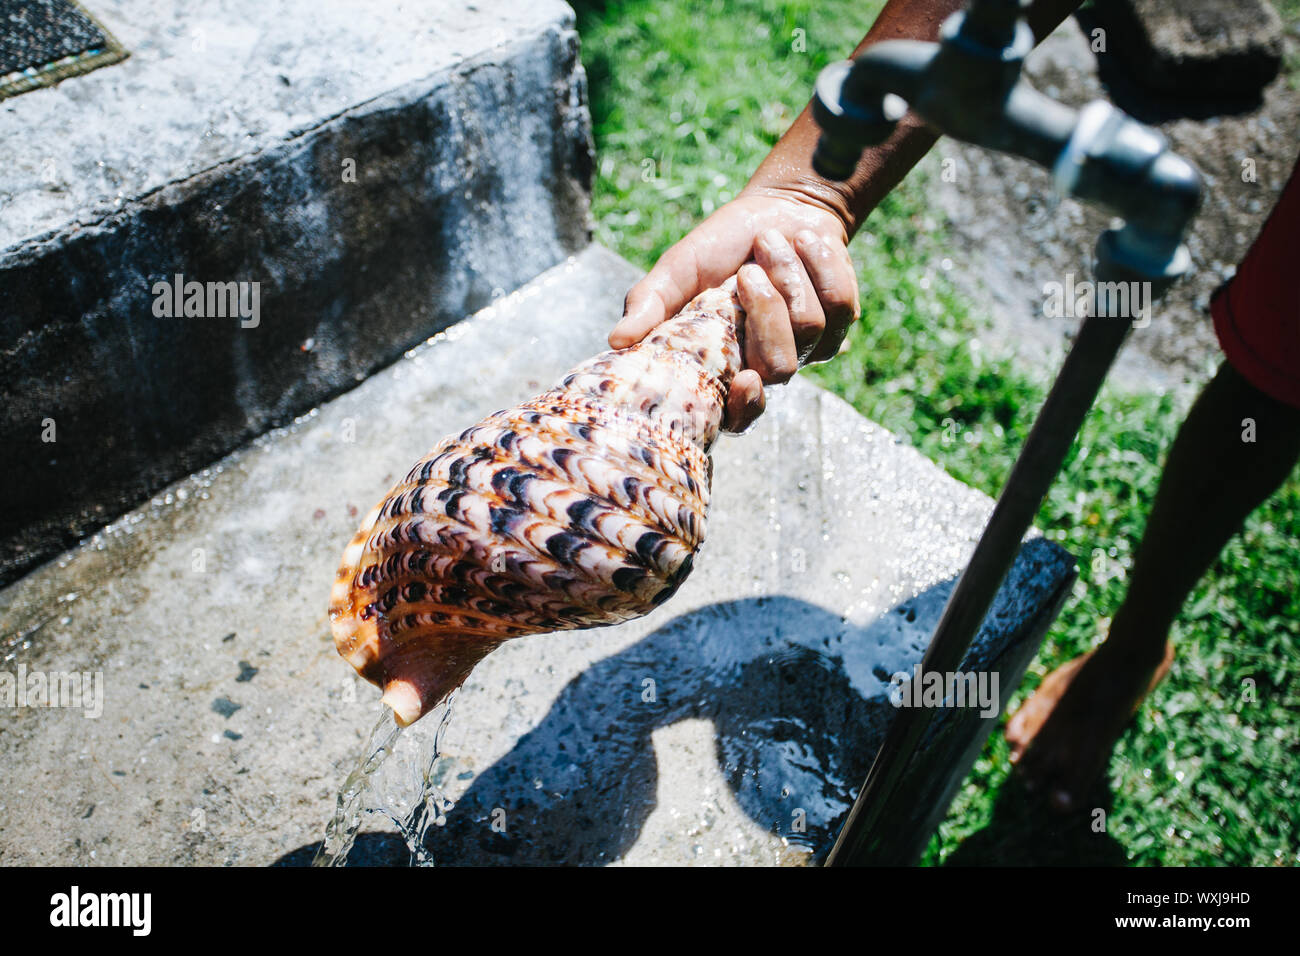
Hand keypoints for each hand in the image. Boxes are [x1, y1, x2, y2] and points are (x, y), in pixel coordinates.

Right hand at [608, 188, 859, 431]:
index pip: (740, 417)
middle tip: (746, 272)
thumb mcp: (677, 271)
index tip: (743, 380)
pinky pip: (839, 300)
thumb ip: (650, 304)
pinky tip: (802, 243)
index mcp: (724, 367)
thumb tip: (616, 341)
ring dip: (788, 273)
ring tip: (768, 243)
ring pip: (810, 327)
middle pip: (780, 366)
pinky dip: (818, 261)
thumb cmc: (718, 246)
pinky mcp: (843, 319)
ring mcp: (809, 346)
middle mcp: (767, 365)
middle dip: (765, 312)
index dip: (746, 409)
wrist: (777, 208)